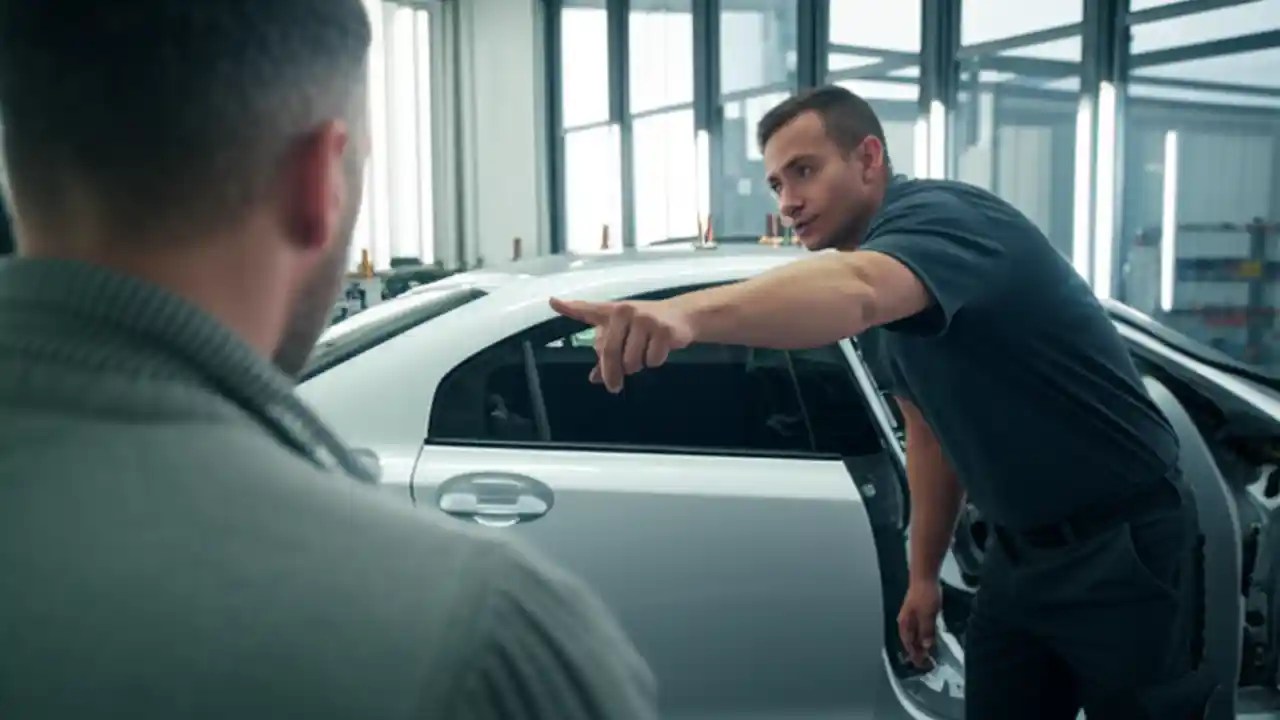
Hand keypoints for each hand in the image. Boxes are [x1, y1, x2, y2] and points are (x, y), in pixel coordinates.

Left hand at [549, 297, 694, 392]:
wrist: (681, 316)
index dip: (569, 307)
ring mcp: (644, 319)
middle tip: (614, 386)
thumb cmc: (645, 327)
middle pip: (609, 353)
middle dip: (612, 374)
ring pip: (631, 361)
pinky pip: (651, 360)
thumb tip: (594, 378)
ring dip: (637, 366)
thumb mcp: (625, 336)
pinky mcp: (662, 329)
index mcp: (611, 312)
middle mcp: (624, 312)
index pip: (587, 309)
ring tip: (644, 352)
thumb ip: (607, 356)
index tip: (552, 302)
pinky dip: (654, 361)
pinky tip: (660, 349)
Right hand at [897, 580, 941, 668]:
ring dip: (921, 645)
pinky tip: (931, 639)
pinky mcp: (919, 612)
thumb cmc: (925, 595)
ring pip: (915, 635)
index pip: (909, 645)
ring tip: (930, 654)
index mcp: (905, 624)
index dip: (915, 656)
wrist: (925, 577)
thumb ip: (926, 631)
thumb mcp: (927, 615)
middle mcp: (906, 622)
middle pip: (910, 641)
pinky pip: (920, 629)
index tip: (923, 665)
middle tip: (928, 663)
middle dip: (918, 653)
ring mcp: (912, 617)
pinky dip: (925, 637)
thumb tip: (925, 646)